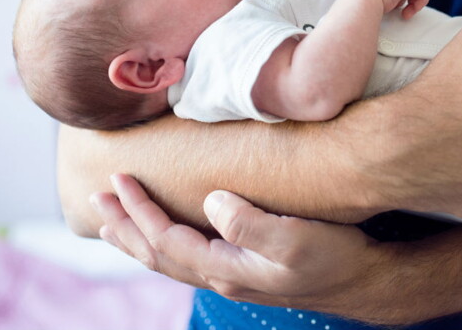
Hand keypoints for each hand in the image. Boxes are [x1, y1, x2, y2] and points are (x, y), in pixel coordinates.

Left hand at [92, 174, 388, 317]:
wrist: (364, 281)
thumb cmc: (334, 258)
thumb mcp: (296, 239)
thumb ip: (250, 223)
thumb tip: (211, 200)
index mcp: (227, 270)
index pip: (166, 240)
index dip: (139, 212)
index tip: (119, 181)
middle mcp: (223, 277)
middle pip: (158, 255)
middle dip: (125, 228)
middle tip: (97, 200)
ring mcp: (234, 275)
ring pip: (170, 259)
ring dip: (139, 237)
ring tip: (115, 220)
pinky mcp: (246, 268)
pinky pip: (189, 256)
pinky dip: (164, 243)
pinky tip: (166, 234)